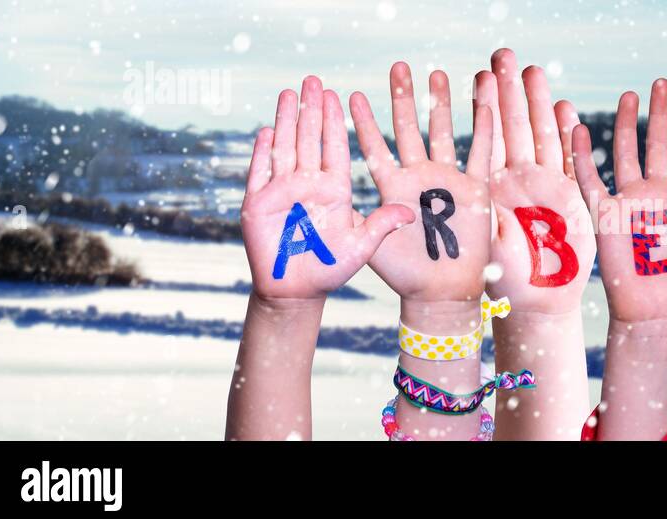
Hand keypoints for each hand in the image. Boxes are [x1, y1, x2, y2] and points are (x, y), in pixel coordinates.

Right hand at [241, 76, 413, 302]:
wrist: (296, 291)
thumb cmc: (331, 268)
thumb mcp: (362, 246)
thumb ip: (381, 226)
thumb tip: (409, 213)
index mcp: (334, 189)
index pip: (335, 148)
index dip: (335, 122)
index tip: (338, 95)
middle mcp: (308, 184)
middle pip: (309, 139)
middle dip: (311, 110)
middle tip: (313, 80)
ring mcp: (282, 190)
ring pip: (284, 147)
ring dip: (285, 120)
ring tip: (289, 93)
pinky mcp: (258, 203)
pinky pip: (260, 172)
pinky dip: (261, 152)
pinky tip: (266, 130)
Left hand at [348, 62, 493, 304]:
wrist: (443, 293)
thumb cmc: (407, 275)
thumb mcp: (376, 247)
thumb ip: (365, 221)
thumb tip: (344, 200)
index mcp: (392, 188)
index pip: (374, 148)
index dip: (365, 123)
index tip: (352, 96)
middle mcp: (419, 178)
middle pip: (410, 130)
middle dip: (404, 99)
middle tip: (398, 67)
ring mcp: (447, 182)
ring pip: (444, 133)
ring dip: (441, 105)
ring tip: (437, 74)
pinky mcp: (475, 191)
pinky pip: (480, 155)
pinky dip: (484, 130)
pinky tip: (484, 101)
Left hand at [477, 49, 596, 312]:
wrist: (537, 301)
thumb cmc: (502, 283)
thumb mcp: (483, 252)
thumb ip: (481, 225)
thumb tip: (480, 203)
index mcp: (487, 187)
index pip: (484, 138)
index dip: (481, 107)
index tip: (477, 75)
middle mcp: (514, 180)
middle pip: (511, 126)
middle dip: (509, 90)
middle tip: (503, 54)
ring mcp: (541, 186)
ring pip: (540, 135)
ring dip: (537, 102)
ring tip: (533, 69)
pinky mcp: (568, 197)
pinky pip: (568, 160)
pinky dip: (567, 135)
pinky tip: (564, 108)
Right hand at [569, 79, 666, 323]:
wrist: (658, 315)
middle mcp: (659, 195)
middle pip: (659, 144)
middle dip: (662, 113)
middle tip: (665, 83)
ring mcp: (631, 203)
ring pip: (628, 153)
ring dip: (627, 125)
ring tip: (631, 95)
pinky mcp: (606, 217)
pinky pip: (591, 182)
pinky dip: (583, 156)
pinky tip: (578, 129)